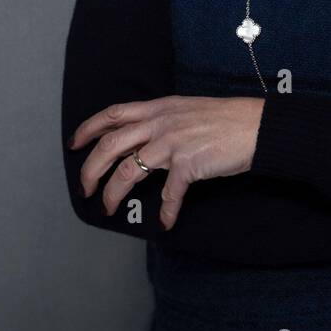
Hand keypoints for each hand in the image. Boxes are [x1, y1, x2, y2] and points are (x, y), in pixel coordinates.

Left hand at [68, 95, 264, 229]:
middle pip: (110, 145)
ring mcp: (173, 142)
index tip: (75, 144)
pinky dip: (165, 211)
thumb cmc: (226, 120)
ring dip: (113, 194)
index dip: (89, 128)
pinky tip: (165, 222)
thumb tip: (144, 140)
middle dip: (91, 169)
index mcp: (159, 108)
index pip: (113, 114)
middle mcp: (161, 122)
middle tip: (85, 188)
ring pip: (128, 170)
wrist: (256, 126)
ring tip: (109, 208)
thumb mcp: (188, 110)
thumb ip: (163, 121)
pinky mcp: (189, 163)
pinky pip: (168, 193)